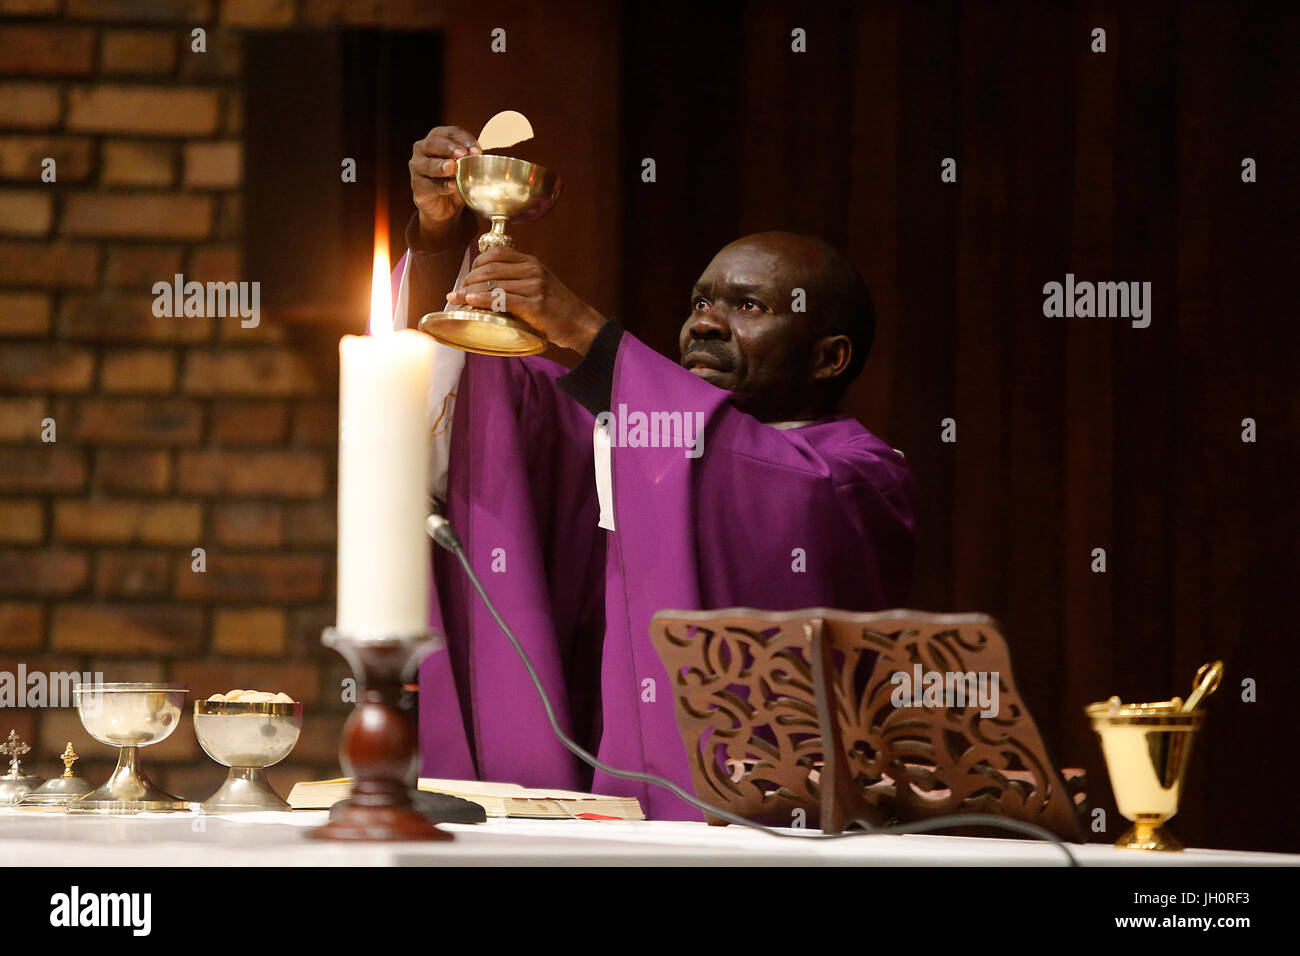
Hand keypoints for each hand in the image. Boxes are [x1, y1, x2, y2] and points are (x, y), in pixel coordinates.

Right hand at [408, 125, 480, 245]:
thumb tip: (486, 155)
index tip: (477, 150)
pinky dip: (441, 186)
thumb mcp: (467, 167)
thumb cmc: (456, 179)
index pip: (450, 132)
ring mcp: (417, 167)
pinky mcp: (417, 185)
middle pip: (434, 143)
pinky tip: (452, 186)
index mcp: (437, 138)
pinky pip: (429, 185)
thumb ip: (473, 159)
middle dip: (449, 148)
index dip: (463, 139)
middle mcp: (422, 149)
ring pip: (427, 164)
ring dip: (441, 165)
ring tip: (452, 167)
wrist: (444, 206)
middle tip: (462, 154)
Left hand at [446, 246, 605, 353]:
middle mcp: (533, 270)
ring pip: (493, 284)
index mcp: (532, 263)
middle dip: (469, 279)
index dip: (478, 262)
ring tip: (458, 298)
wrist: (581, 324)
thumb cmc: (558, 309)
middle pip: (491, 268)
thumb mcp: (540, 285)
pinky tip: (470, 302)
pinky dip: (482, 300)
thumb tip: (488, 286)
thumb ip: (519, 280)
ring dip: (470, 291)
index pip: (498, 252)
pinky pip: (501, 299)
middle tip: (458, 290)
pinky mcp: (534, 305)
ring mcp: (534, 286)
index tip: (469, 274)